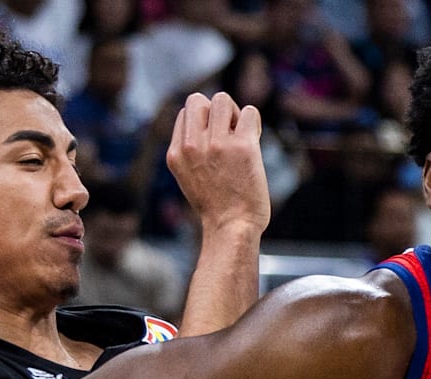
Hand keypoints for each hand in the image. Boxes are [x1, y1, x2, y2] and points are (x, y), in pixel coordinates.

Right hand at [166, 92, 270, 235]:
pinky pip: (249, 111)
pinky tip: (254, 139)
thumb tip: (205, 123)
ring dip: (234, 113)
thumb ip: (191, 151)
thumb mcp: (188, 177)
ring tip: (240, 135)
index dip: (204, 121)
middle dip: (216, 111)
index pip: (186, 113)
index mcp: (176, 153)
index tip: (214, 141)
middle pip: (199, 99)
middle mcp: (192, 146)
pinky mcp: (242, 146)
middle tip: (228, 134)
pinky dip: (253, 122)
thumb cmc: (216, 206)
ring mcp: (217, 144)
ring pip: (222, 99)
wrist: (232, 228)